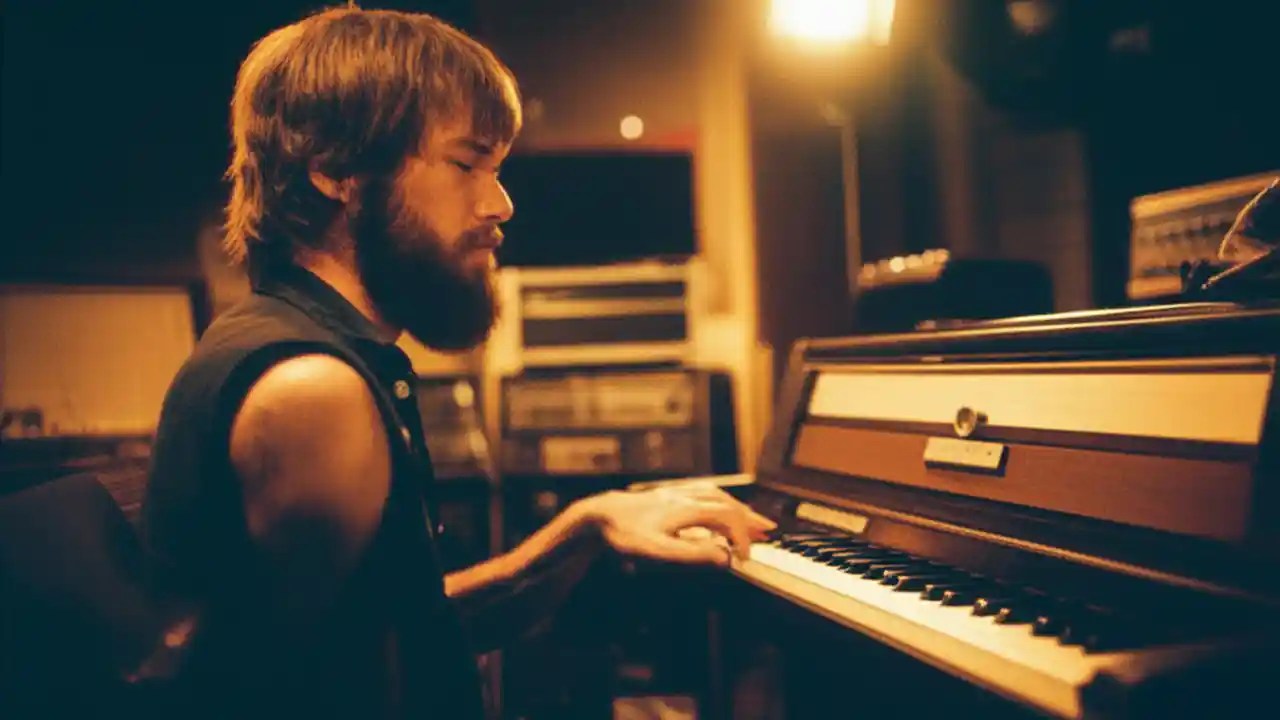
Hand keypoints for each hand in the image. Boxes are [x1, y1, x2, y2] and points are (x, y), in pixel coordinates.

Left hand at [582, 482, 775, 566]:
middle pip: (726, 503)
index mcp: (687, 510)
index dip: (742, 537)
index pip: (727, 519)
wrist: (598, 514)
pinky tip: (716, 507)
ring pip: (715, 496)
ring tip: (750, 518)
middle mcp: (685, 497)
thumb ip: (692, 555)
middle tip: (767, 531)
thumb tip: (724, 558)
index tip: (746, 557)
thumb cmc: (625, 534)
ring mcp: (675, 494)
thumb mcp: (658, 551)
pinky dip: (718, 501)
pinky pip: (702, 493)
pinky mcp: (666, 496)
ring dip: (736, 507)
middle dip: (748, 518)